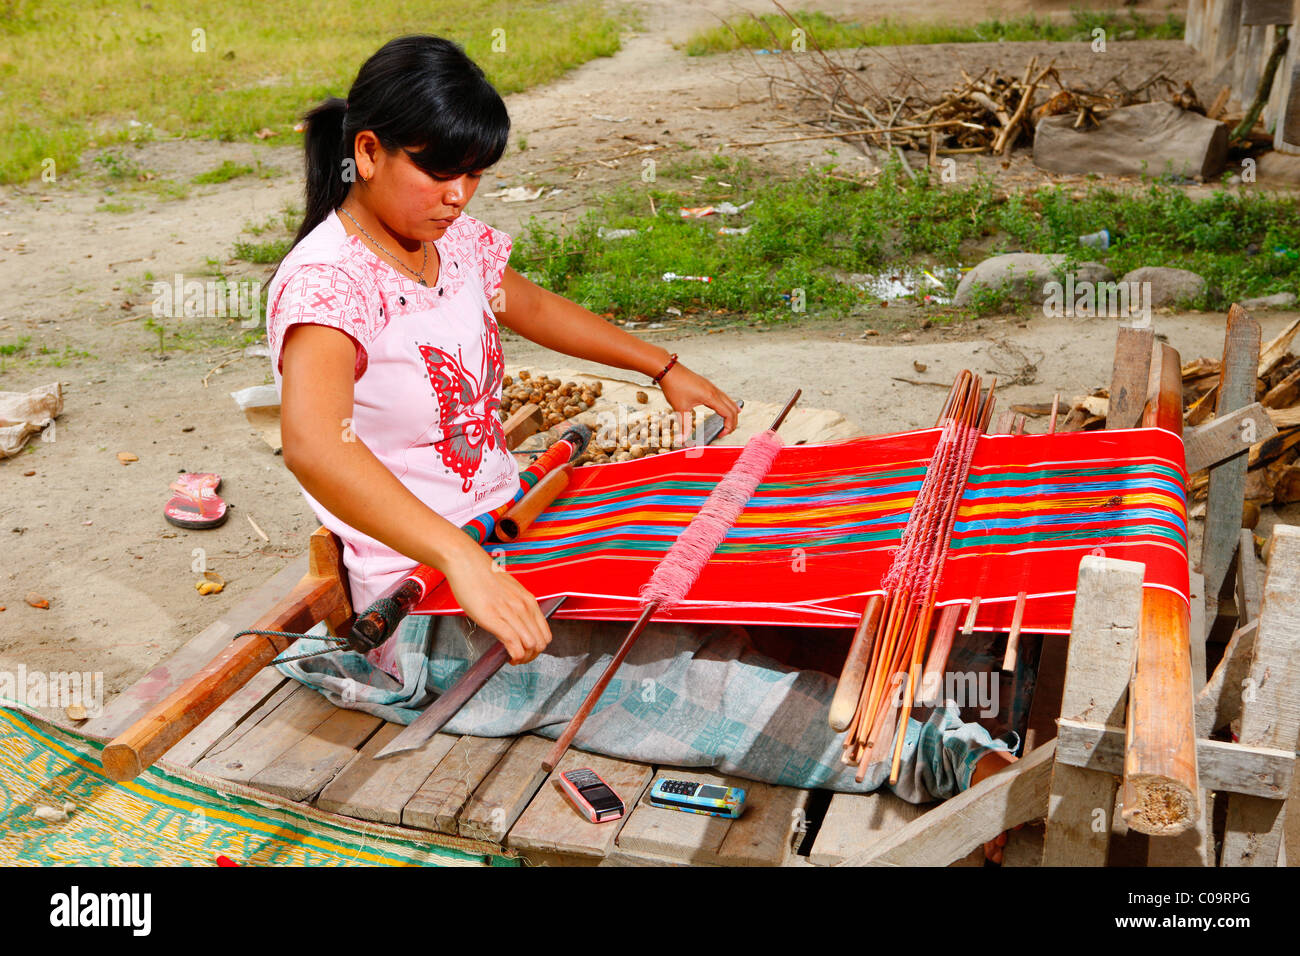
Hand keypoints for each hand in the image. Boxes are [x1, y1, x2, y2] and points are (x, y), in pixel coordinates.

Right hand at [441, 541, 551, 664]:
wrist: (466, 563)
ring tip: (512, 658)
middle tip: (519, 658)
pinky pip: (513, 643)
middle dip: (531, 656)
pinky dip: (514, 656)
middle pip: (540, 643)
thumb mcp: (509, 590)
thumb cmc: (482, 576)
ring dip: (523, 658)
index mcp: (529, 600)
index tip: (526, 651)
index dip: (538, 648)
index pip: (545, 633)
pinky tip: (506, 657)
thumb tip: (519, 623)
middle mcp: (524, 607)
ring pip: (530, 646)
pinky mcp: (494, 618)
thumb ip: (517, 606)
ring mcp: (510, 612)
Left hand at [659, 362, 741, 437]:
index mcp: (710, 396)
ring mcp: (712, 387)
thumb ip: (684, 426)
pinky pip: (723, 397)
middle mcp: (714, 391)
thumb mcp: (679, 409)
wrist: (668, 369)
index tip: (720, 434)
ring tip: (726, 425)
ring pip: (729, 402)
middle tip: (725, 432)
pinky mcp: (708, 386)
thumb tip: (683, 440)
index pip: (729, 414)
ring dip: (731, 414)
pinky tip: (722, 411)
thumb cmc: (674, 385)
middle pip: (733, 408)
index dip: (729, 426)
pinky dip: (726, 406)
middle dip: (733, 422)